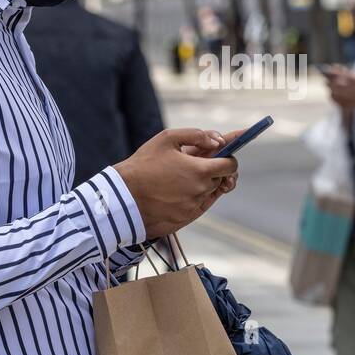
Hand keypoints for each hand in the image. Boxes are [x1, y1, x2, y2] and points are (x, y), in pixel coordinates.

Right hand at [113, 128, 238, 237]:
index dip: (228, 158)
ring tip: (181, 176)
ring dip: (203, 183)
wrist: (122, 197)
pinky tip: (177, 190)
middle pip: (221, 179)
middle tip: (195, 162)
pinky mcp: (185, 219)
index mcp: (200, 170)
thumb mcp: (167, 138)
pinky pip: (199, 206)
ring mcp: (194, 207)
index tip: (222, 154)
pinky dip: (194, 197)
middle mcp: (201, 191)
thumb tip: (219, 140)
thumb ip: (197, 135)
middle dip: (213, 170)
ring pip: (210, 193)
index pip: (231, 165)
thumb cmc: (143, 164)